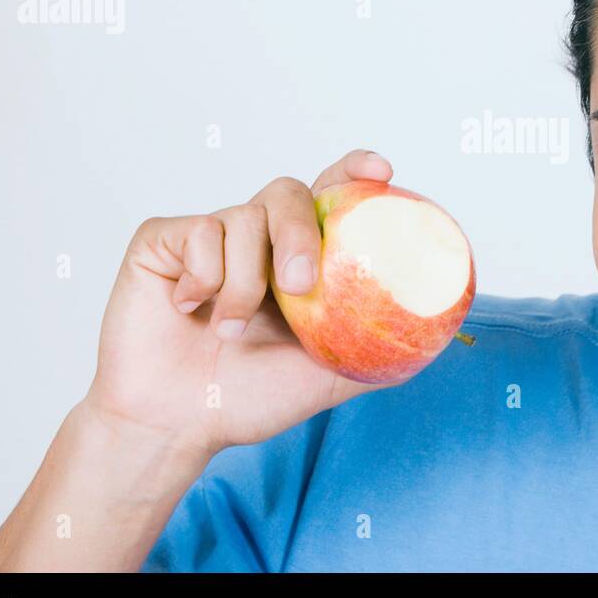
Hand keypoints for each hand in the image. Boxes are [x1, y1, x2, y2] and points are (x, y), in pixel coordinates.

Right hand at [83, 149, 396, 459]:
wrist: (176, 425)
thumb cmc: (247, 399)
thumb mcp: (328, 376)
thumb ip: (374, 348)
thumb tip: (435, 335)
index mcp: (299, 258)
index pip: (330, 194)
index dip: (354, 172)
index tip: (380, 173)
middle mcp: (257, 238)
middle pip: (288, 193)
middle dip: (300, 234)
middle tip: (299, 286)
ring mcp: (209, 235)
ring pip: (242, 218)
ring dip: (243, 283)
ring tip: (229, 331)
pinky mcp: (163, 240)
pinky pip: (196, 233)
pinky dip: (201, 279)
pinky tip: (188, 310)